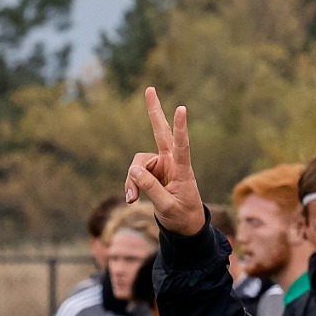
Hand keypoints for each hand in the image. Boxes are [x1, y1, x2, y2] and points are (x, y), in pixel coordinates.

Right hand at [126, 88, 205, 235]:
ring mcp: (161, 166)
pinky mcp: (152, 172)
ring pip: (138, 163)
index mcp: (183, 170)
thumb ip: (151, 188)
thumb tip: (134, 171)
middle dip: (154, 112)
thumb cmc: (182, 217)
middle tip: (149, 89)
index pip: (182, 146)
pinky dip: (131, 185)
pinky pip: (135, 173)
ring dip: (132, 180)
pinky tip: (131, 199)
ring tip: (131, 199)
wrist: (184, 226)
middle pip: (161, 133)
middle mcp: (171, 163)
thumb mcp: (167, 207)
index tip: (182, 109)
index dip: (180, 128)